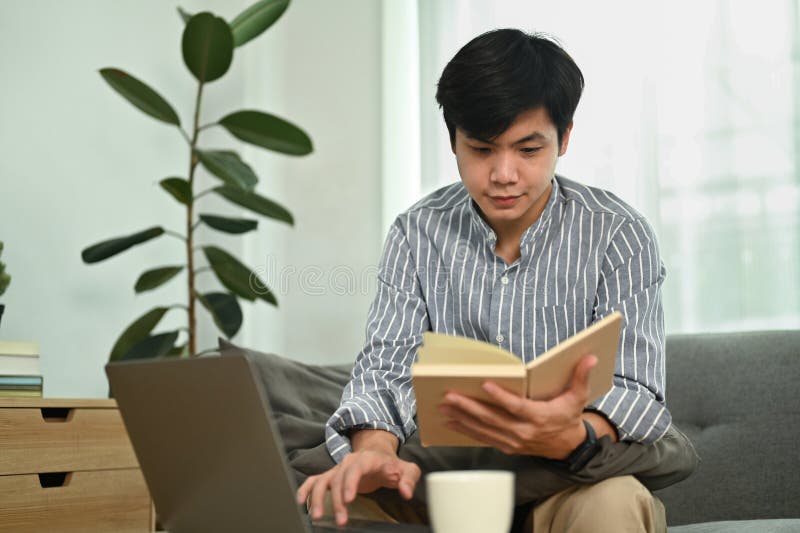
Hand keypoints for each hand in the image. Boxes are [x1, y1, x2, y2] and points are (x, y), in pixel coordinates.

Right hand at [296, 448, 420, 526]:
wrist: (379, 454)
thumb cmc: (393, 465)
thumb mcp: (407, 469)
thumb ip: (409, 479)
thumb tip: (406, 492)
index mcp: (368, 459)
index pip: (356, 468)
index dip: (350, 482)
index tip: (348, 499)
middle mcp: (349, 462)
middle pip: (338, 478)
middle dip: (338, 501)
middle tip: (341, 521)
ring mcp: (339, 468)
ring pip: (323, 480)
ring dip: (318, 498)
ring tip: (318, 516)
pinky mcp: (332, 475)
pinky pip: (315, 480)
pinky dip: (306, 489)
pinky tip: (301, 501)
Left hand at [439, 354, 597, 458]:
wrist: (568, 448)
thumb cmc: (569, 417)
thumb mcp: (578, 397)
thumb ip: (581, 377)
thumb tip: (590, 358)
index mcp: (539, 417)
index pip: (516, 406)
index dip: (501, 397)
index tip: (484, 384)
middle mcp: (523, 432)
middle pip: (492, 418)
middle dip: (469, 406)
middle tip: (450, 395)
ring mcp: (513, 441)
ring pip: (483, 429)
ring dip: (462, 418)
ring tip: (444, 407)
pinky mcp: (506, 447)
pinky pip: (483, 438)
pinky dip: (466, 430)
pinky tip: (451, 422)